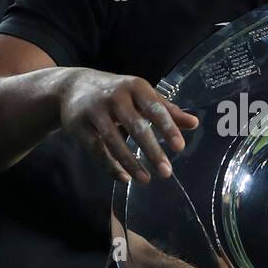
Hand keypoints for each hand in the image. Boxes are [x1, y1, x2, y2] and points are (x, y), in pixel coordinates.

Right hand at [55, 69, 198, 183]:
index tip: (180, 148)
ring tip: (146, 180)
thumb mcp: (142, 96)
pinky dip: (110, 166)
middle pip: (135, 126)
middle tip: (166, 172)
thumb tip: (194, 124)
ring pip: (114, 140)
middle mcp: (115, 97)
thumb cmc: (117, 93)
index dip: (167, 128)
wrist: (72, 87)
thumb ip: (167, 110)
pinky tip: (125, 178)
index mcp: (135, 86)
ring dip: (131, 162)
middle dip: (152, 150)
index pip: (155, 109)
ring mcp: (95, 111)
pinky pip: (96, 150)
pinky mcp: (78, 126)